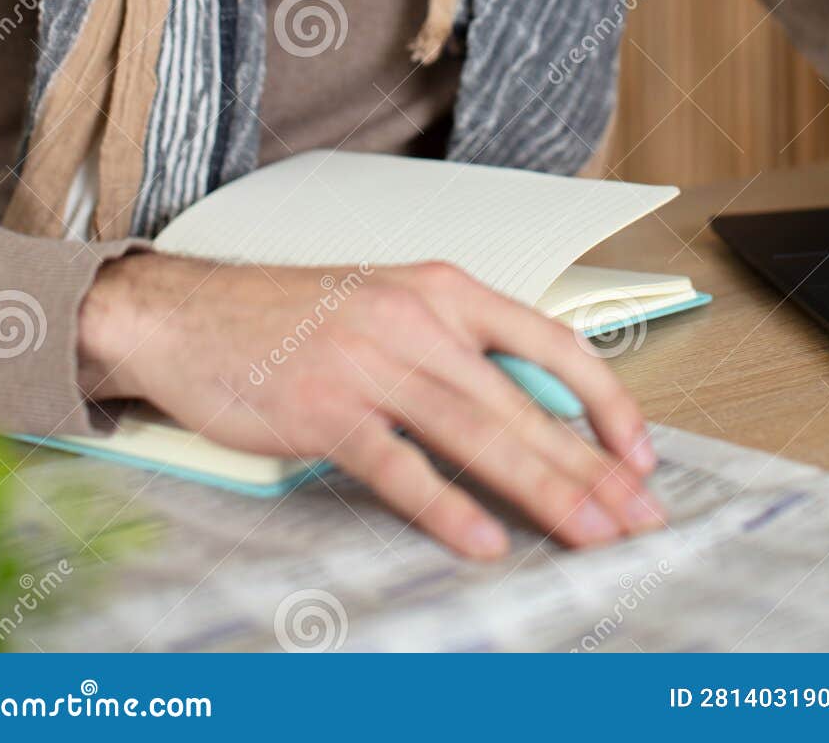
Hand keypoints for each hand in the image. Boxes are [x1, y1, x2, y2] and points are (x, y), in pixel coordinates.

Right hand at [78, 252, 662, 559]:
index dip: (605, 401)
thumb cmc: (294, 317)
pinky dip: (447, 508)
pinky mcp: (324, 408)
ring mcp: (369, 362)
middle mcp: (416, 318)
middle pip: (522, 401)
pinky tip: (485, 542)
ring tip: (589, 534)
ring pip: (477, 433)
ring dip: (542, 490)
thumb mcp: (389, 307)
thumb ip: (458, 351)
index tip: (640, 453)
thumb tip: (536, 418)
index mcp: (442, 287)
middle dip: (590, 465)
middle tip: (639, 516)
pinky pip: (401, 465)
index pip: (550, 341)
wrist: (188, 312)